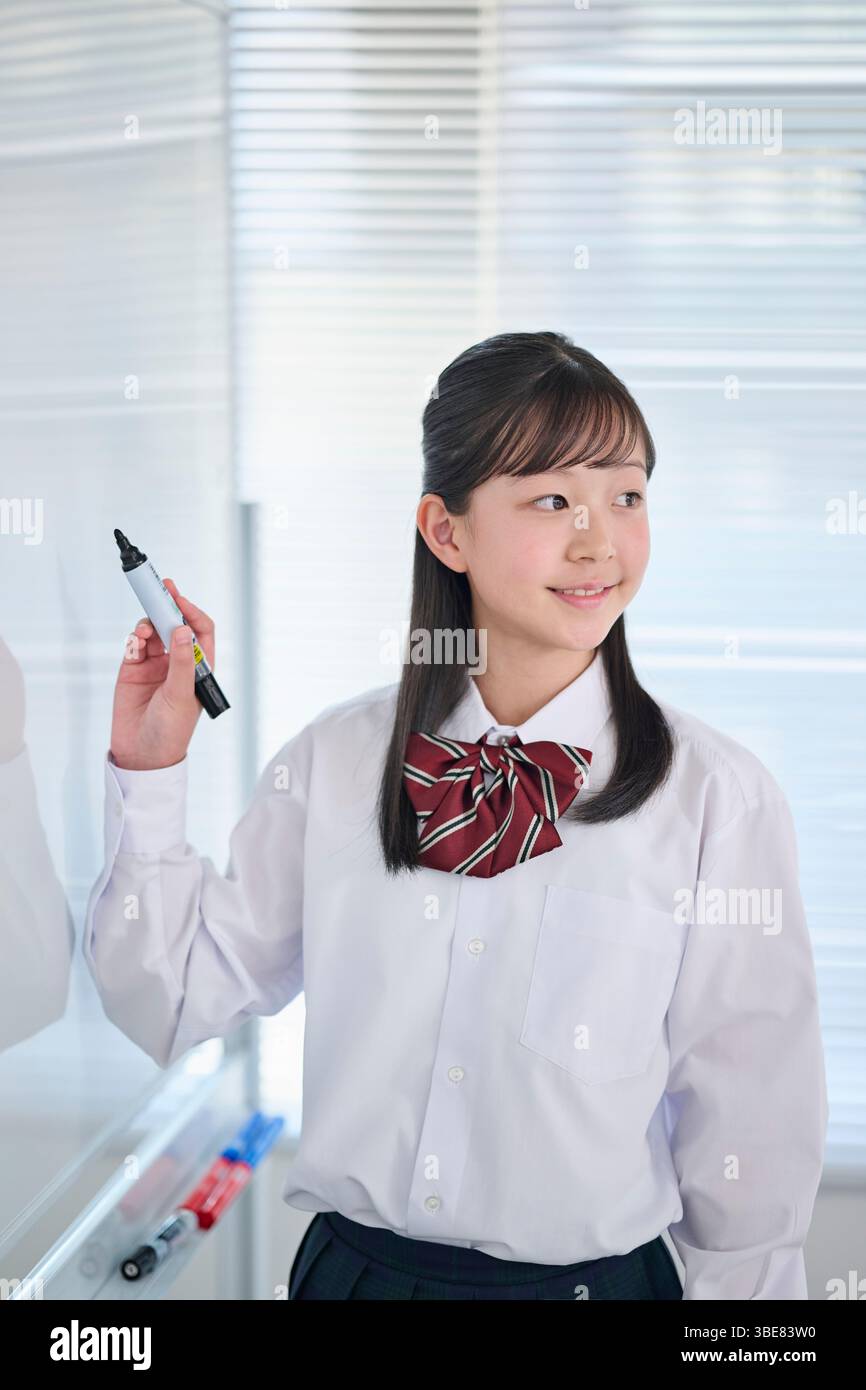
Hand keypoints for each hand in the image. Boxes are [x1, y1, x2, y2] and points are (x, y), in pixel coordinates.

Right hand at [109, 579, 214, 771]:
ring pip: (153, 631)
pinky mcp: (133, 669)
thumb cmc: (170, 731)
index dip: (191, 612)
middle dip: (168, 606)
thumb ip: (180, 662)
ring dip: (149, 624)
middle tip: (160, 589)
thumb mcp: (180, 696)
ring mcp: (155, 665)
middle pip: (175, 624)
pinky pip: (135, 644)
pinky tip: (136, 643)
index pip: (200, 630)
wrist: (141, 754)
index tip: (178, 599)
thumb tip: (182, 629)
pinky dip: (135, 638)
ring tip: (144, 633)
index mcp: (198, 667)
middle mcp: (178, 663)